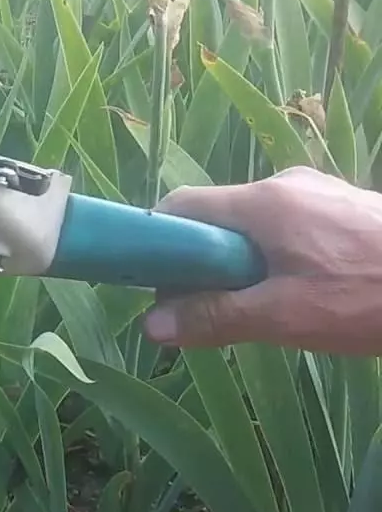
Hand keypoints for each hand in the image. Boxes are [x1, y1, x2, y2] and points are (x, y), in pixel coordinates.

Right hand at [143, 167, 381, 353]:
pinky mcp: (344, 209)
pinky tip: (300, 298)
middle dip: (202, 265)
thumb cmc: (369, 295)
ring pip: (253, 228)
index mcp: (263, 201)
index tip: (156, 289)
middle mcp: (287, 185)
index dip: (157, 244)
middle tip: (209, 314)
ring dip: (241, 268)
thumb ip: (215, 318)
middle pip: (217, 219)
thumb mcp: (285, 317)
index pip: (181, 205)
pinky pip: (287, 230)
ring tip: (263, 313)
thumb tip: (152, 327)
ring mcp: (319, 193)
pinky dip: (275, 262)